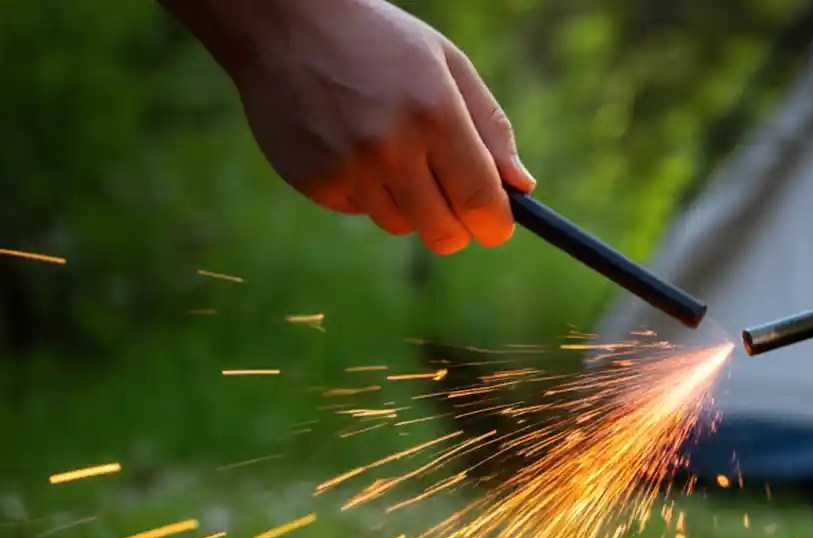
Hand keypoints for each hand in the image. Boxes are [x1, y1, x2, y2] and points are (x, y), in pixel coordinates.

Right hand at [202, 0, 534, 253]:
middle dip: (458, 226)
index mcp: (434, 113)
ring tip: (394, 153)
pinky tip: (354, 147)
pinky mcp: (315, 181)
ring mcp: (349, 168)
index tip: (498, 226)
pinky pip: (361, 211)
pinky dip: (368, 193)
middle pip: (444, 233)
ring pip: (402, 225)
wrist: (283, 22)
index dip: (496, 224)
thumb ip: (490, 127)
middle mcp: (391, 147)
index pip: (480, 200)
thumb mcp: (446, 64)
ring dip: (410, 205)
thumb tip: (521, 186)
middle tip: (455, 203)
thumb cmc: (379, 41)